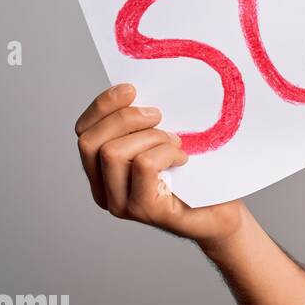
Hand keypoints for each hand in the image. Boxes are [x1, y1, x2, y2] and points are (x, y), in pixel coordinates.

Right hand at [74, 83, 244, 248]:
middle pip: (90, 141)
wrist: (221, 215)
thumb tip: (136, 92)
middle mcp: (104, 190)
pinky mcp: (144, 210)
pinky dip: (165, 152)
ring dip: (150, 137)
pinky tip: (182, 159)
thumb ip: (144, 125)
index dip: (102, 106)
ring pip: (112, 152)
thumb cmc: (195, 176)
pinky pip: (143, 165)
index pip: (83, 132)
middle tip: (159, 116)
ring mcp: (121, 204)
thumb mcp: (164, 142)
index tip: (131, 89)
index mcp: (101, 171)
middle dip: (125, 118)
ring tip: (175, 142)